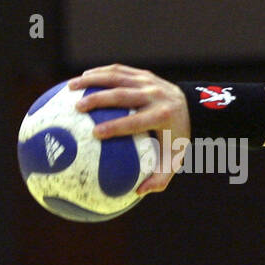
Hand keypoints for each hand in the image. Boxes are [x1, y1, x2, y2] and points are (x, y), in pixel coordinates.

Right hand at [69, 64, 188, 193]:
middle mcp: (156, 96)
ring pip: (117, 77)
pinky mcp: (144, 74)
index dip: (116, 127)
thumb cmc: (177, 138)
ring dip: (92, 81)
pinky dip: (100, 73)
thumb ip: (160, 178)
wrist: (194, 108)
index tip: (95, 133)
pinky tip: (82, 78)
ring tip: (70, 88)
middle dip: (99, 100)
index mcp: (163, 116)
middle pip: (123, 95)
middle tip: (77, 108)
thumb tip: (137, 193)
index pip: (136, 121)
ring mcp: (150, 82)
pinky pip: (119, 71)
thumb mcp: (175, 160)